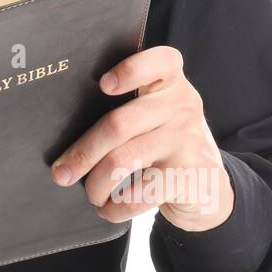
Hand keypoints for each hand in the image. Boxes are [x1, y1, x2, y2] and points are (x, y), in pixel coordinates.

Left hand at [49, 46, 233, 230]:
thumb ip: (128, 109)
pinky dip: (115, 207)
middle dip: (83, 152)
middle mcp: (182, 106)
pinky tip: (108, 209)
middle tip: (61, 173)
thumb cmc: (167, 146)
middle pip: (118, 123)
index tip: (103, 85)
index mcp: (171, 84)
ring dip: (95, 184)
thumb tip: (65, 130)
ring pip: (121, 160)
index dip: (131, 69)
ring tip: (90, 194)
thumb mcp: (159, 117)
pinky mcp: (188, 176)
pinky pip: (138, 193)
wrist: (211, 189)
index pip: (161, 62)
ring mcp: (186, 140)